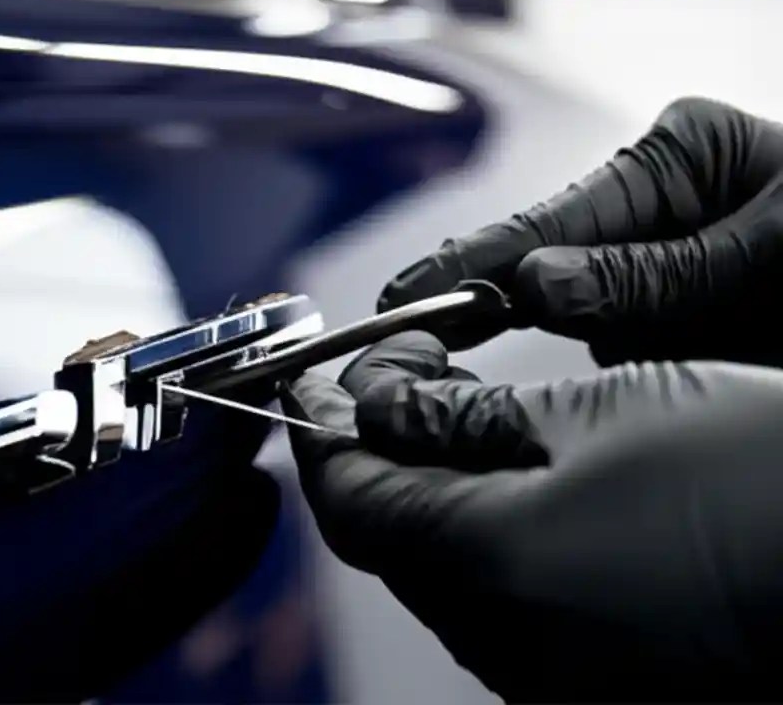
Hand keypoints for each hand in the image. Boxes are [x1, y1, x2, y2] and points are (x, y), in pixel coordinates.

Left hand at [280, 331, 782, 701]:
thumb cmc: (752, 477)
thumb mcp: (594, 413)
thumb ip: (461, 415)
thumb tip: (377, 402)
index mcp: (492, 564)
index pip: (349, 499)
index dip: (317, 433)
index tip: (311, 382)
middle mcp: (502, 641)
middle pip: (384, 539)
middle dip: (370, 451)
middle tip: (395, 374)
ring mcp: (542, 673)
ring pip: (432, 572)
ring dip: (419, 492)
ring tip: (448, 412)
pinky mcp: (580, 679)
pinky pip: (489, 604)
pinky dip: (471, 537)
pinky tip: (502, 482)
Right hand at [380, 97, 782, 364]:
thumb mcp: (761, 258)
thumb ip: (647, 279)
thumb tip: (530, 287)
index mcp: (680, 162)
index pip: (546, 221)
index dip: (465, 266)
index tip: (399, 301)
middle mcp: (667, 207)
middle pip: (560, 272)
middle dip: (548, 315)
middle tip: (471, 345)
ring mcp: (674, 260)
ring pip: (594, 325)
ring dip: (622, 352)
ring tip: (684, 349)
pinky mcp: (692, 313)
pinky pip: (634, 351)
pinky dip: (650, 374)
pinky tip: (696, 366)